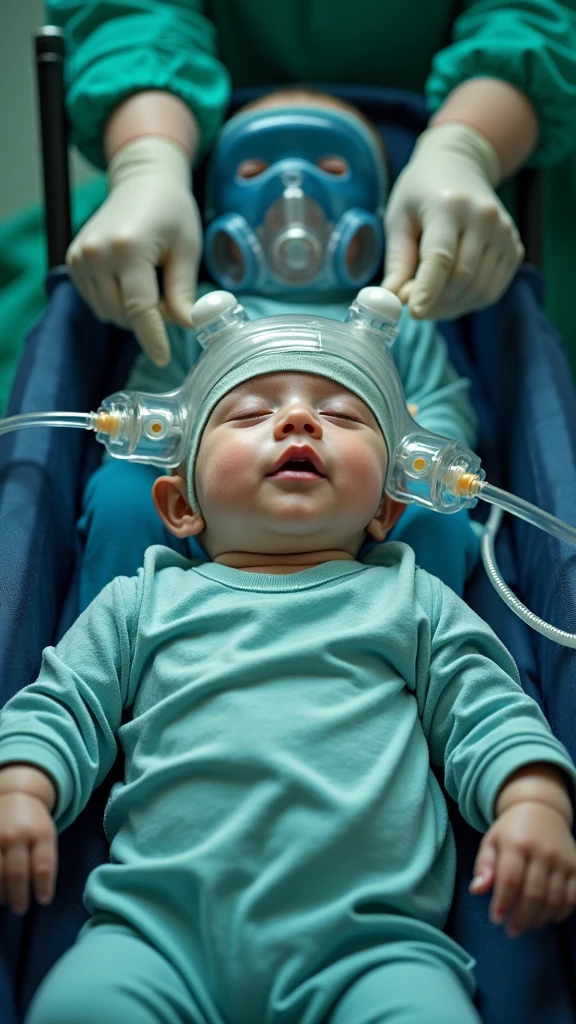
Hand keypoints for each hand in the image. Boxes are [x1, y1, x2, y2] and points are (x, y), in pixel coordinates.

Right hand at [0, 791, 56, 913]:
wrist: (16, 795)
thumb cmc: (34, 823)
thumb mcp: (47, 835)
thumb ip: (44, 861)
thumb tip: (40, 897)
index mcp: (40, 834)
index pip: (43, 866)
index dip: (43, 887)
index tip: (43, 900)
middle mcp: (16, 835)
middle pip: (17, 874)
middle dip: (19, 897)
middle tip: (21, 908)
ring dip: (1, 894)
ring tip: (5, 901)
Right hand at [67, 136, 201, 365]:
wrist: (142, 181)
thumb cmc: (171, 212)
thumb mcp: (187, 250)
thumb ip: (184, 293)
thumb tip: (190, 328)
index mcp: (128, 249)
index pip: (139, 310)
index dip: (154, 338)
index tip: (163, 359)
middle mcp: (96, 254)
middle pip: (124, 315)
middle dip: (149, 316)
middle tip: (167, 288)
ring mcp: (80, 258)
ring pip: (109, 313)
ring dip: (131, 310)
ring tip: (147, 277)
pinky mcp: (73, 261)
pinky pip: (97, 301)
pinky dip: (116, 300)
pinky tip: (129, 276)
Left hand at [383, 123, 523, 320]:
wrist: (460, 165)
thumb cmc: (421, 193)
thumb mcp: (399, 218)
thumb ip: (397, 261)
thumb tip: (392, 300)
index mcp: (450, 206)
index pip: (441, 258)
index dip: (428, 290)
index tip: (414, 314)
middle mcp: (485, 219)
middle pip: (462, 279)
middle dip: (435, 303)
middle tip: (412, 306)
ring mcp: (505, 234)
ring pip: (479, 290)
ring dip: (451, 307)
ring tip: (430, 300)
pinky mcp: (515, 248)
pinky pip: (492, 290)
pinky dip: (468, 301)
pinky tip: (450, 294)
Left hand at [470, 802, 575, 937]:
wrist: (541, 810)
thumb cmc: (511, 831)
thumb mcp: (491, 842)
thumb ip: (483, 866)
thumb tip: (476, 890)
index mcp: (516, 843)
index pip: (510, 880)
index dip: (503, 904)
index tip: (496, 919)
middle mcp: (542, 851)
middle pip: (533, 894)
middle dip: (521, 918)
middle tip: (512, 930)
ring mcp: (563, 859)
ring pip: (554, 900)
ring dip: (539, 919)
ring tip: (526, 925)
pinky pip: (572, 898)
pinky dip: (560, 912)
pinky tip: (547, 917)